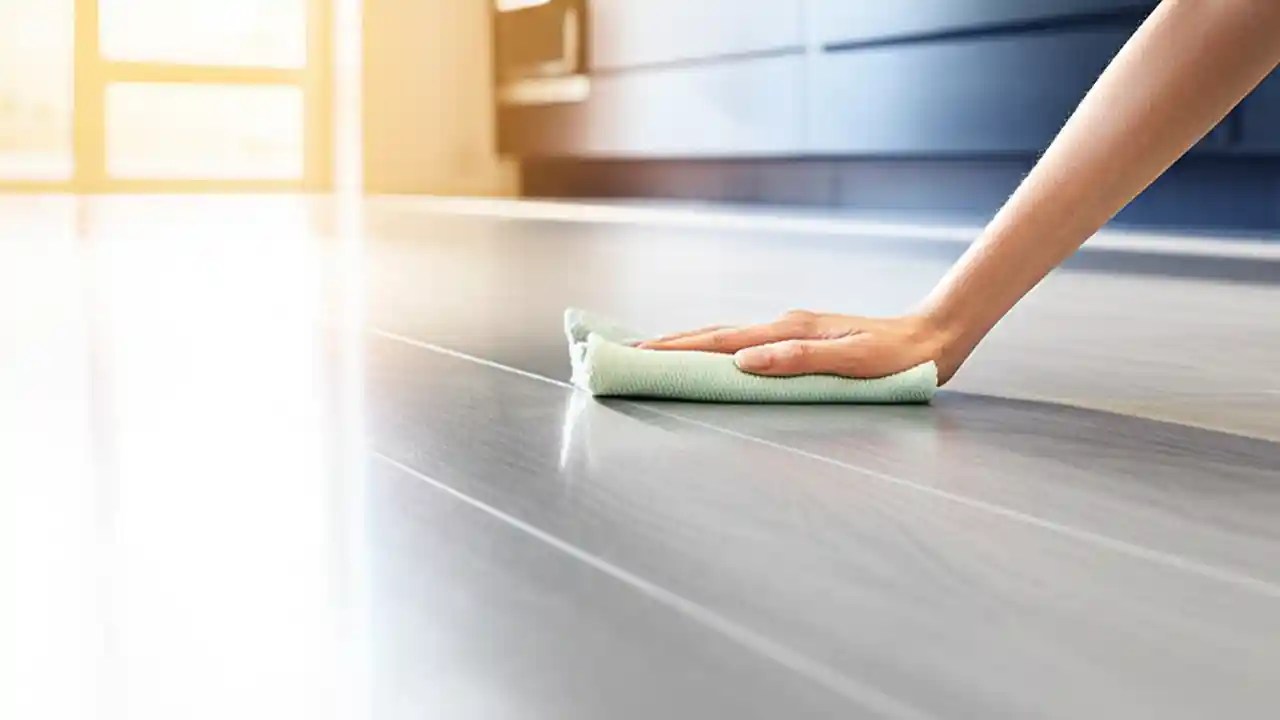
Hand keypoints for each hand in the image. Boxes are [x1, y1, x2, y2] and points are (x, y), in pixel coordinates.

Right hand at [638, 310, 961, 384]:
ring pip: (728, 338)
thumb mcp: (850, 362)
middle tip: (631, 352)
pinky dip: (718, 349)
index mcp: (789, 332)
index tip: (641, 354)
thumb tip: (742, 361)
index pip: (720, 342)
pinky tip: (713, 356)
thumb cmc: (897, 357)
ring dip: (691, 345)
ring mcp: (791, 332)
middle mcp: (784, 327)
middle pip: (715, 334)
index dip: (678, 349)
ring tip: (658, 352)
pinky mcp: (800, 340)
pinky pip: (746, 344)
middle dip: (671, 343)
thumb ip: (796, 360)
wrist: (932, 338)